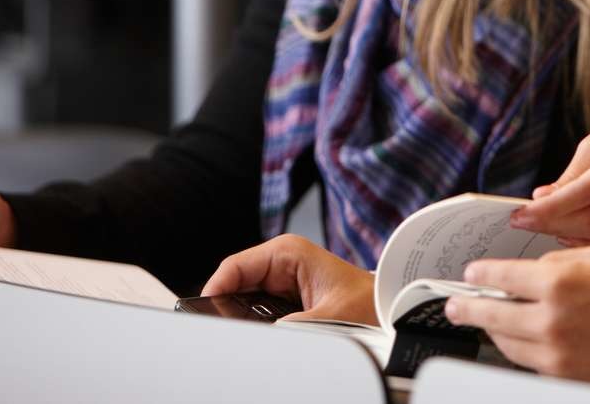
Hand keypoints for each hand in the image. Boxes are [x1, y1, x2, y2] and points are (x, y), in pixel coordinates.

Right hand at [202, 234, 377, 324]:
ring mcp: (279, 279)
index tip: (203, 313)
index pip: (234, 267)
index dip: (214, 289)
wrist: (386, 306)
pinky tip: (251, 334)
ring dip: (238, 315)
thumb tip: (270, 336)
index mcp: (287, 253)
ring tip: (235, 334)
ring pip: (241, 298)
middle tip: (219, 331)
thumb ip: (298, 327)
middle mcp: (279, 262)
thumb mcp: (331, 316)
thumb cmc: (367, 300)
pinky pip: (254, 308)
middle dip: (225, 306)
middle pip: (233, 284)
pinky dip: (250, 321)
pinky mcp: (282, 297)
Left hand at [445, 244, 589, 386]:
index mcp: (560, 282)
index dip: (481, 274)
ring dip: (489, 328)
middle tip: (454, 305)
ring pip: (504, 341)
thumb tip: (531, 270)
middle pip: (492, 314)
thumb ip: (560, 261)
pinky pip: (525, 361)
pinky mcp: (561, 375)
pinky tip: (513, 338)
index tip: (472, 274)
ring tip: (482, 320)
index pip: (502, 277)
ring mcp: (554, 352)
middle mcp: (552, 319)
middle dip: (468, 307)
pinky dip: (514, 348)